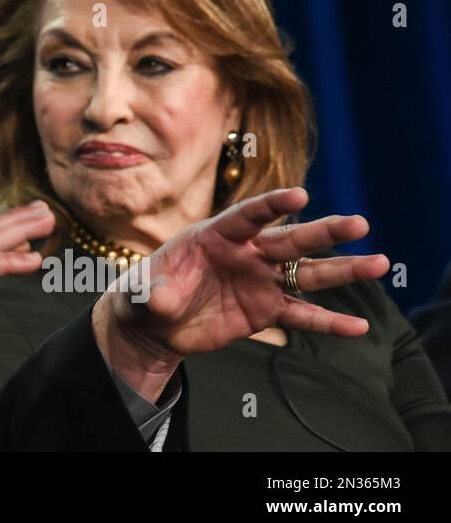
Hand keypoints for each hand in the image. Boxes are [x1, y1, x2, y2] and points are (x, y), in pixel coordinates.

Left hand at [93, 187, 388, 398]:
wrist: (154, 325)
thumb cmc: (145, 295)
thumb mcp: (142, 291)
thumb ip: (152, 291)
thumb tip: (159, 299)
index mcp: (215, 235)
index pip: (248, 216)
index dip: (272, 206)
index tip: (300, 195)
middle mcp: (245, 254)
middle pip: (290, 240)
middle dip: (324, 231)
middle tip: (359, 223)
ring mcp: (260, 281)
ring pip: (307, 274)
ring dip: (342, 271)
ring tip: (379, 264)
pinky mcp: (264, 311)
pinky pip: (301, 315)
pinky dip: (328, 321)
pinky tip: (358, 326)